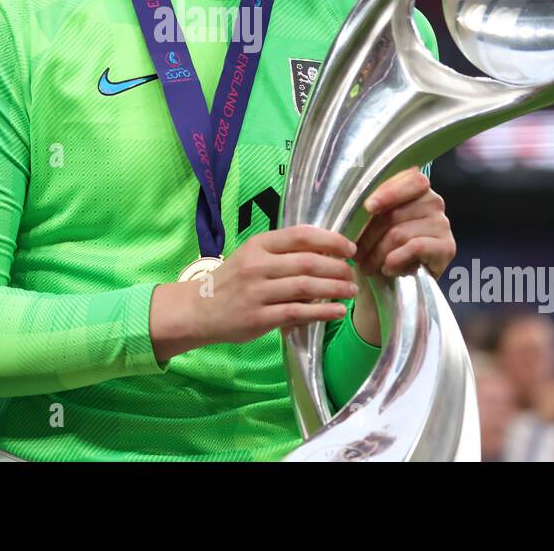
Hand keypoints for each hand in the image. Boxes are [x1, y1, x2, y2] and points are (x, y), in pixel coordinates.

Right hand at [150, 225, 357, 360]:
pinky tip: (338, 311)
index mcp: (258, 245)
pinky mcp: (259, 318)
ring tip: (352, 291)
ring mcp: (258, 292)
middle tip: (354, 273)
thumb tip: (327, 252)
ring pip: (306, 287)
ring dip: (335, 288)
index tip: (350, 248)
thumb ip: (282, 253)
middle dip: (338, 267)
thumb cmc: (232, 281)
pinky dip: (322, 311)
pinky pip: (298, 313)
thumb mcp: (252, 257)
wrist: (199, 309)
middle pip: (308, 262)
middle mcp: (258, 265)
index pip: (300, 235)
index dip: (330, 240)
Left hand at [353, 166, 454, 279]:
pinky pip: (415, 248)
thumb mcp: (381, 222)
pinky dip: (396, 260)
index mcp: (417, 188)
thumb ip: (374, 210)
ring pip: (400, 234)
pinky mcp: (447, 246)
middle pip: (394, 213)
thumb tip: (352, 215)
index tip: (369, 207)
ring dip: (378, 254)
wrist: (416, 276)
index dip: (388, 193)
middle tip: (356, 255)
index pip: (408, 179)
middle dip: (369, 237)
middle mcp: (433, 201)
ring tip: (368, 266)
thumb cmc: (393, 244)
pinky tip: (388, 269)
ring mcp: (442, 223)